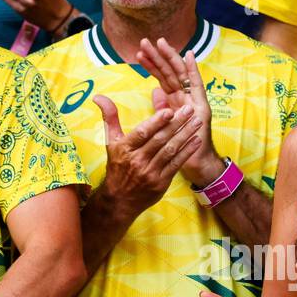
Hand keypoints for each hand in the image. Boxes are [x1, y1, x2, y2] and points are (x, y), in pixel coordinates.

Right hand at [93, 95, 203, 217]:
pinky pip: (176, 164)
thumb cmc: (116, 167)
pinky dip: (187, 152)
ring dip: (185, 135)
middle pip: (160, 140)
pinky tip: (196, 141)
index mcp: (125, 149)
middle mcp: (137, 161)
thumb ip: (109, 117)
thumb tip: (98, 96)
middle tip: (190, 110)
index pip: (143, 133)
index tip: (169, 110)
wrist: (119, 200)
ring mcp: (150, 173)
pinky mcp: (161, 182)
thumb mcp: (110, 142)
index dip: (156, 122)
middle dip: (177, 123)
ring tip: (197, 122)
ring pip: (170, 150)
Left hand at [136, 38, 221, 186]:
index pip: (162, 78)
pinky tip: (189, 56)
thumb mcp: (165, 124)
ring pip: (181, 74)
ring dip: (171, 58)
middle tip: (146, 41)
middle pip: (170, 72)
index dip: (152, 65)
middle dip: (159, 56)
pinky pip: (197, 85)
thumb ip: (162, 106)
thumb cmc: (179, 145)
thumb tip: (155, 91)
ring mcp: (195, 100)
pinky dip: (193, 70)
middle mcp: (186, 96)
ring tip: (160, 43)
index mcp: (175, 100)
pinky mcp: (202, 106)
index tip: (140, 52)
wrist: (196, 163)